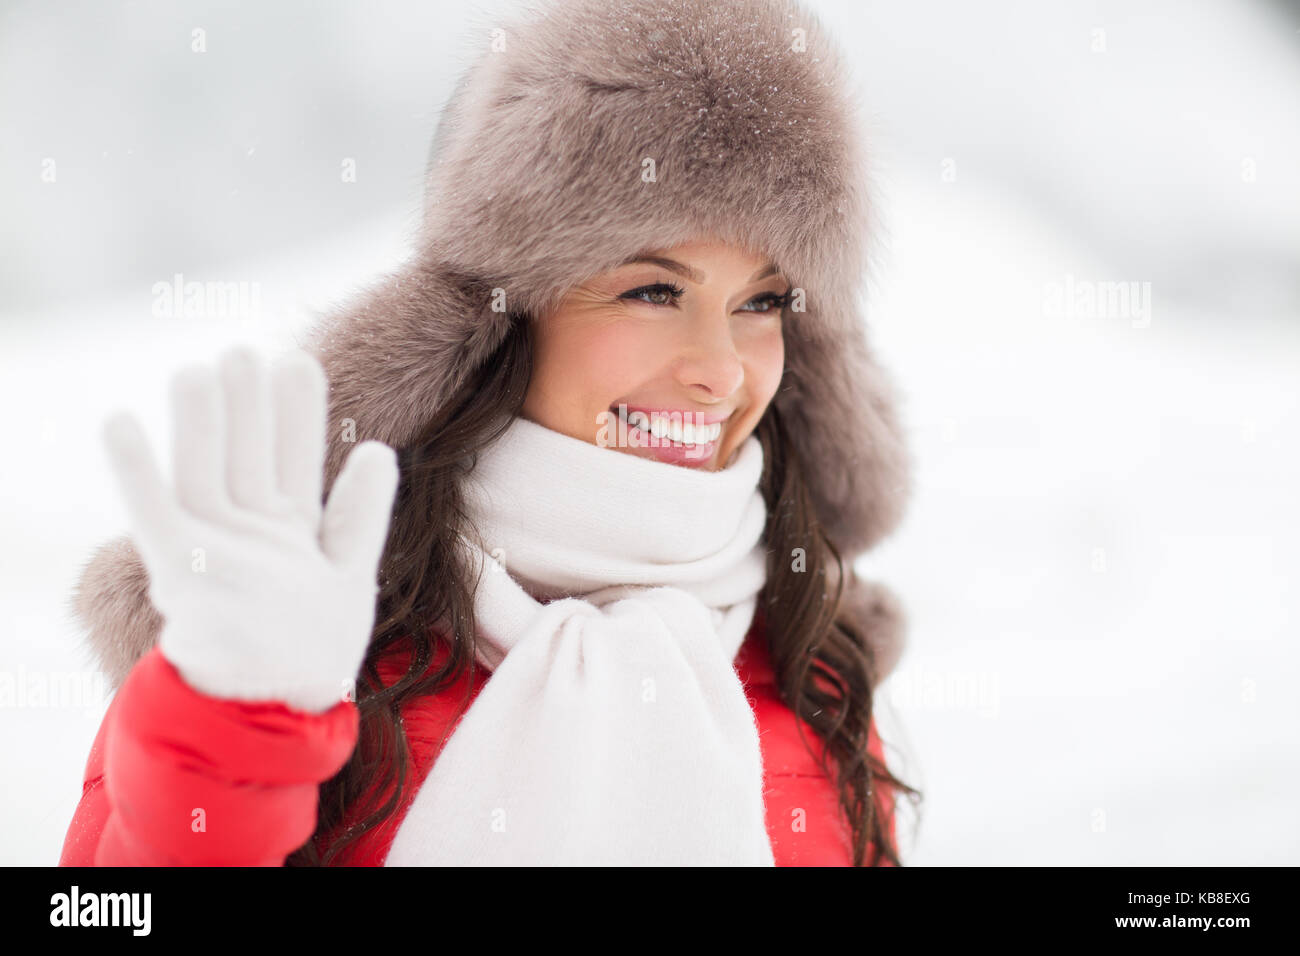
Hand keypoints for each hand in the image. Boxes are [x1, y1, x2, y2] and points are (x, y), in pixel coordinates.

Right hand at [102, 346, 398, 712]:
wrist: (273, 714)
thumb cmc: (313, 653)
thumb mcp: (351, 576)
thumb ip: (361, 515)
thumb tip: (380, 450)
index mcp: (294, 530)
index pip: (295, 458)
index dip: (296, 412)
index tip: (299, 360)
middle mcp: (252, 531)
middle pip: (249, 454)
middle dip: (248, 404)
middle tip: (244, 348)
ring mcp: (214, 547)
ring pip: (206, 472)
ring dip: (200, 421)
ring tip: (198, 367)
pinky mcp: (179, 572)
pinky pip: (155, 514)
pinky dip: (136, 470)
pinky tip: (121, 421)